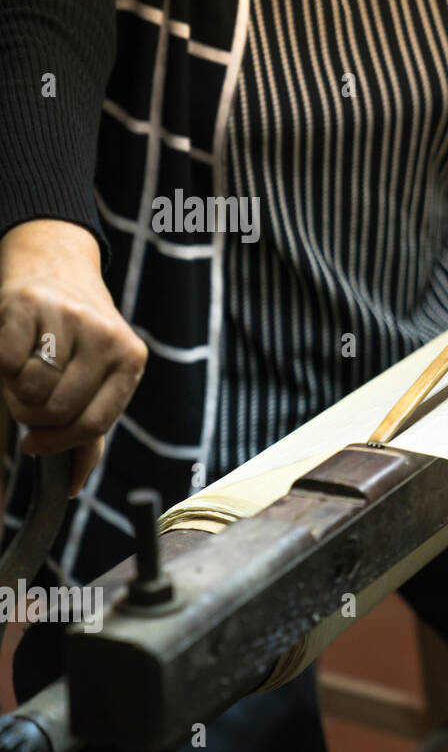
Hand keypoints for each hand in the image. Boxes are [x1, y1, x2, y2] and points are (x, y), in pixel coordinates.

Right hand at [0, 220, 147, 495]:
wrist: (56, 265)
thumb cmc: (77, 337)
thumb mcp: (99, 376)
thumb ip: (88, 430)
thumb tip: (71, 486)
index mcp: (131, 359)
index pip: (94, 424)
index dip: (59, 444)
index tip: (34, 447)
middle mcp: (106, 336)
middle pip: (57, 411)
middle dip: (33, 416)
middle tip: (27, 399)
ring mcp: (68, 318)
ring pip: (29, 389)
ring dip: (15, 391)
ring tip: (24, 371)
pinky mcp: (26, 304)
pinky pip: (4, 361)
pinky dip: (0, 365)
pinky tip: (12, 350)